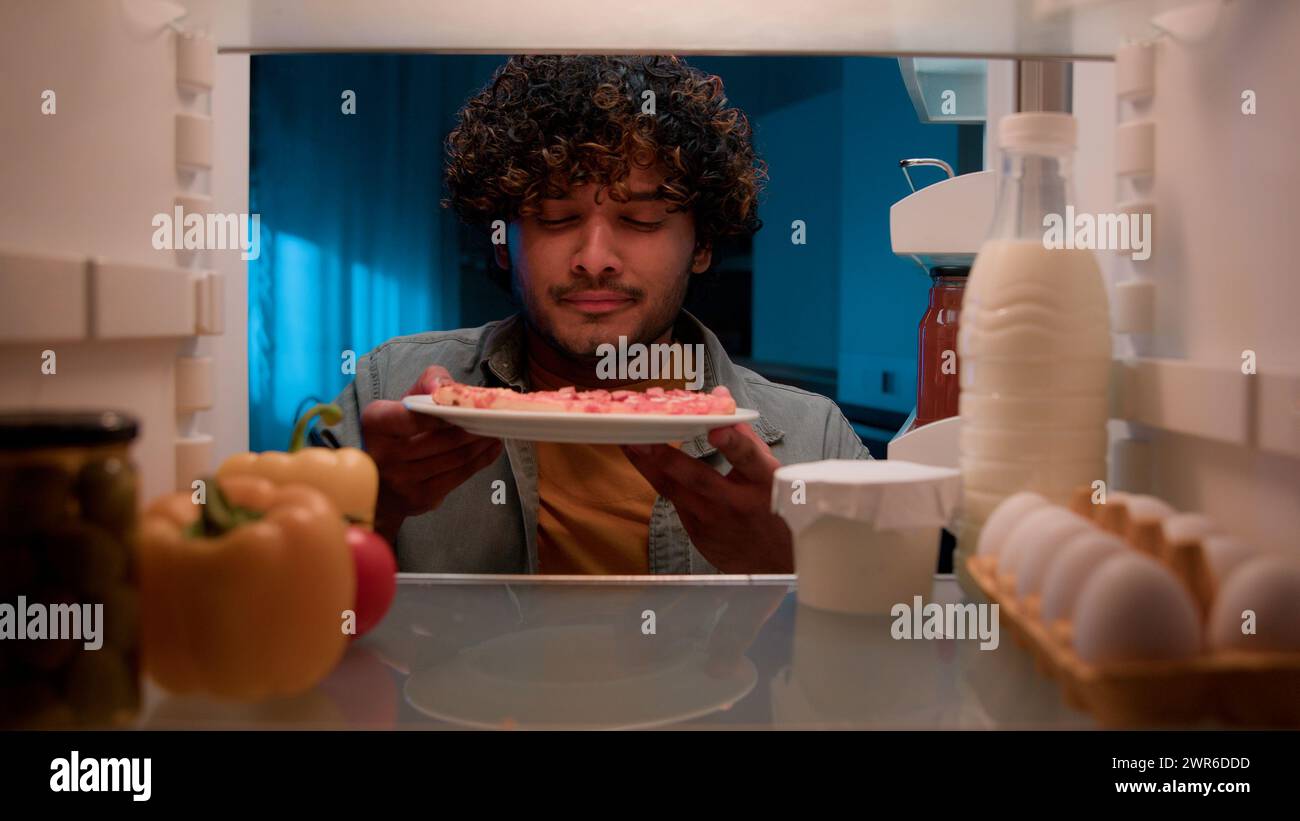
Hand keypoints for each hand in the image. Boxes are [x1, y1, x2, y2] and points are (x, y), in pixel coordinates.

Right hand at [361, 365, 503, 542]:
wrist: (377, 481)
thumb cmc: (396, 432)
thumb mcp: (402, 401)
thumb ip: (427, 384)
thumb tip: (444, 389)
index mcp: (376, 423)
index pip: (411, 418)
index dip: (441, 415)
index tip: (465, 410)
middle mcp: (383, 455)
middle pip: (441, 440)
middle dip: (472, 428)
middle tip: (492, 419)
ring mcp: (402, 480)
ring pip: (454, 459)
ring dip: (480, 444)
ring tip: (494, 431)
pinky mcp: (419, 498)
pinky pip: (458, 477)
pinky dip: (479, 462)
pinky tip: (490, 449)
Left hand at [621, 424, 792, 573]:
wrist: (780, 561)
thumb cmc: (774, 507)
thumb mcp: (769, 471)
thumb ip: (743, 436)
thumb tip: (721, 398)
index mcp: (765, 484)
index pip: (749, 459)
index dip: (734, 443)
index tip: (717, 429)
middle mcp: (738, 505)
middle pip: (699, 479)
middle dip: (668, 457)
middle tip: (641, 437)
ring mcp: (716, 524)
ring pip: (676, 492)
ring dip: (649, 468)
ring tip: (628, 445)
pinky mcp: (700, 536)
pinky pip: (677, 504)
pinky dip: (662, 483)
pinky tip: (644, 465)